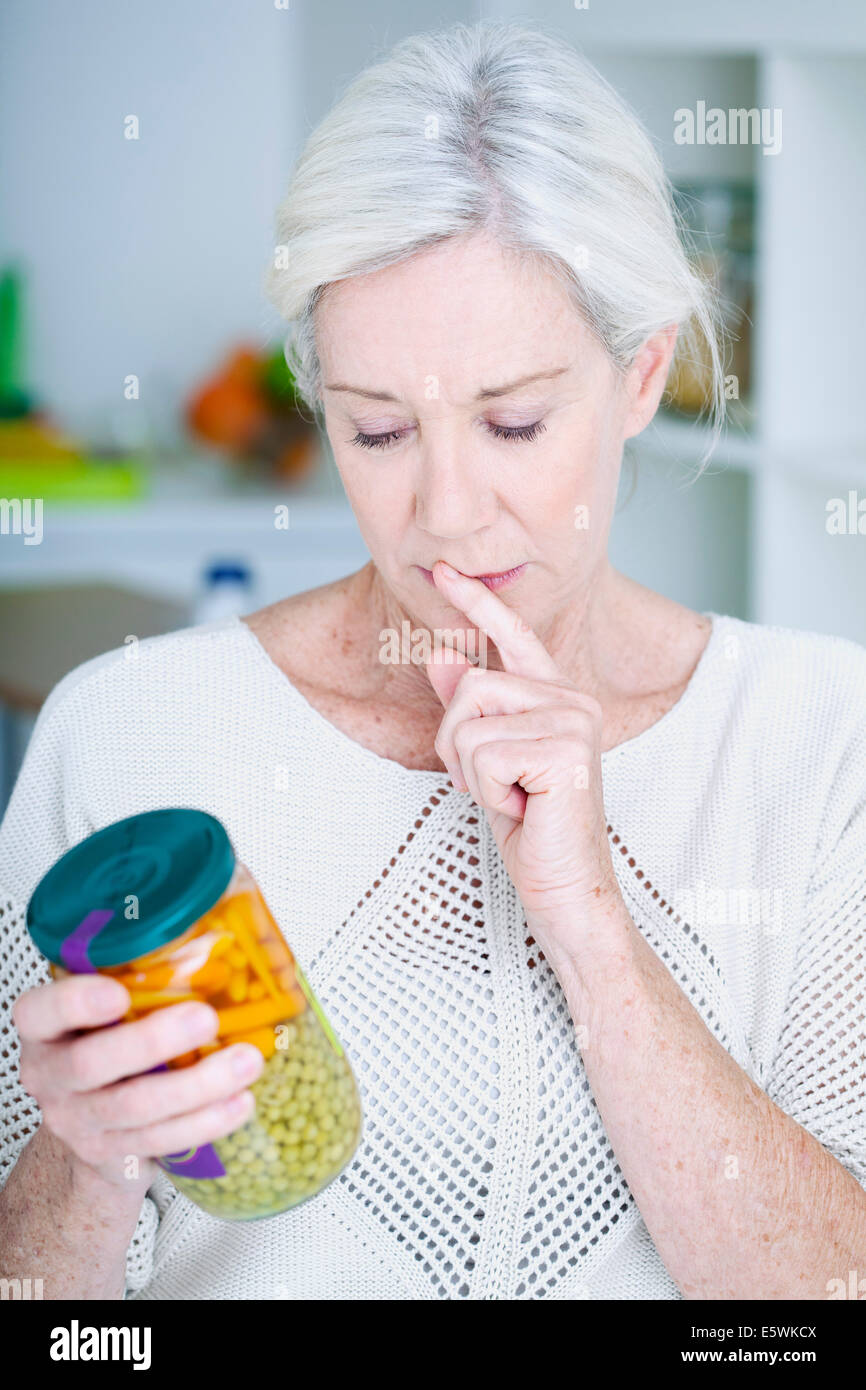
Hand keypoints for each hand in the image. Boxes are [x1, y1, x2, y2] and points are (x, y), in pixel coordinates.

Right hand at [13, 974, 263, 1189]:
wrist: (96, 1123)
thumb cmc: (110, 1042)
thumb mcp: (110, 1007)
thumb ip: (140, 974)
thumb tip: (222, 919)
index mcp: (46, 1029)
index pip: (40, 1012)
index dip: (74, 1003)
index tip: (117, 992)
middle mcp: (52, 1076)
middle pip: (90, 1064)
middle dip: (152, 1041)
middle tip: (206, 1018)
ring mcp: (79, 1121)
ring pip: (134, 1107)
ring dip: (197, 1085)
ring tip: (246, 1061)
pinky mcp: (113, 1153)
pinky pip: (160, 1140)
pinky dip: (206, 1121)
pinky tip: (239, 1101)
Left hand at [424, 561, 620, 944]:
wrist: (566, 888)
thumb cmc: (533, 828)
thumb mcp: (487, 761)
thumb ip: (469, 708)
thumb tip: (441, 654)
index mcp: (557, 696)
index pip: (514, 636)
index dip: (478, 603)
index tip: (442, 572)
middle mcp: (573, 699)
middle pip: (471, 686)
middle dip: (457, 744)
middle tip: (493, 786)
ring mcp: (574, 722)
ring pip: (470, 722)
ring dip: (472, 773)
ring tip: (512, 798)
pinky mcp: (567, 751)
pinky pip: (483, 753)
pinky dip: (488, 791)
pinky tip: (523, 808)